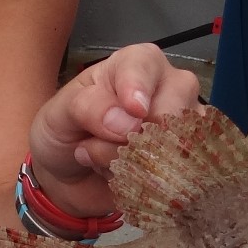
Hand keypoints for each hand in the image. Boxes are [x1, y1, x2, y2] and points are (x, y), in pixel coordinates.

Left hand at [27, 43, 201, 205]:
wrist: (67, 176)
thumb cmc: (65, 132)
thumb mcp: (60, 113)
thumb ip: (88, 107)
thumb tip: (130, 122)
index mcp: (137, 64)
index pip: (146, 67)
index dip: (139, 88)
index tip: (133, 110)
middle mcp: (170, 89)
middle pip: (170, 111)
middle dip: (130, 139)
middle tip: (96, 146)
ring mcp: (184, 128)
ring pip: (175, 148)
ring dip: (135, 164)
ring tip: (109, 163)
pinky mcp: (187, 164)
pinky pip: (178, 176)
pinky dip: (146, 183)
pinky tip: (126, 177)